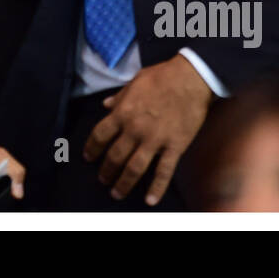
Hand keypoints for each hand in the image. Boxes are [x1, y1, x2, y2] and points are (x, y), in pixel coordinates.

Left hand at [83, 54, 213, 204]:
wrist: (190, 78)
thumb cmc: (161, 77)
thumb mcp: (134, 82)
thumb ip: (119, 97)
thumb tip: (105, 104)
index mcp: (123, 112)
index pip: (100, 135)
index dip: (91, 148)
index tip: (88, 157)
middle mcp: (135, 129)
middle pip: (115, 156)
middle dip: (106, 171)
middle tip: (102, 179)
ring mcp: (155, 140)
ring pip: (134, 168)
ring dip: (123, 183)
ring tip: (116, 193)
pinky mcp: (174, 146)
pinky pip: (164, 171)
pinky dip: (156, 188)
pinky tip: (150, 200)